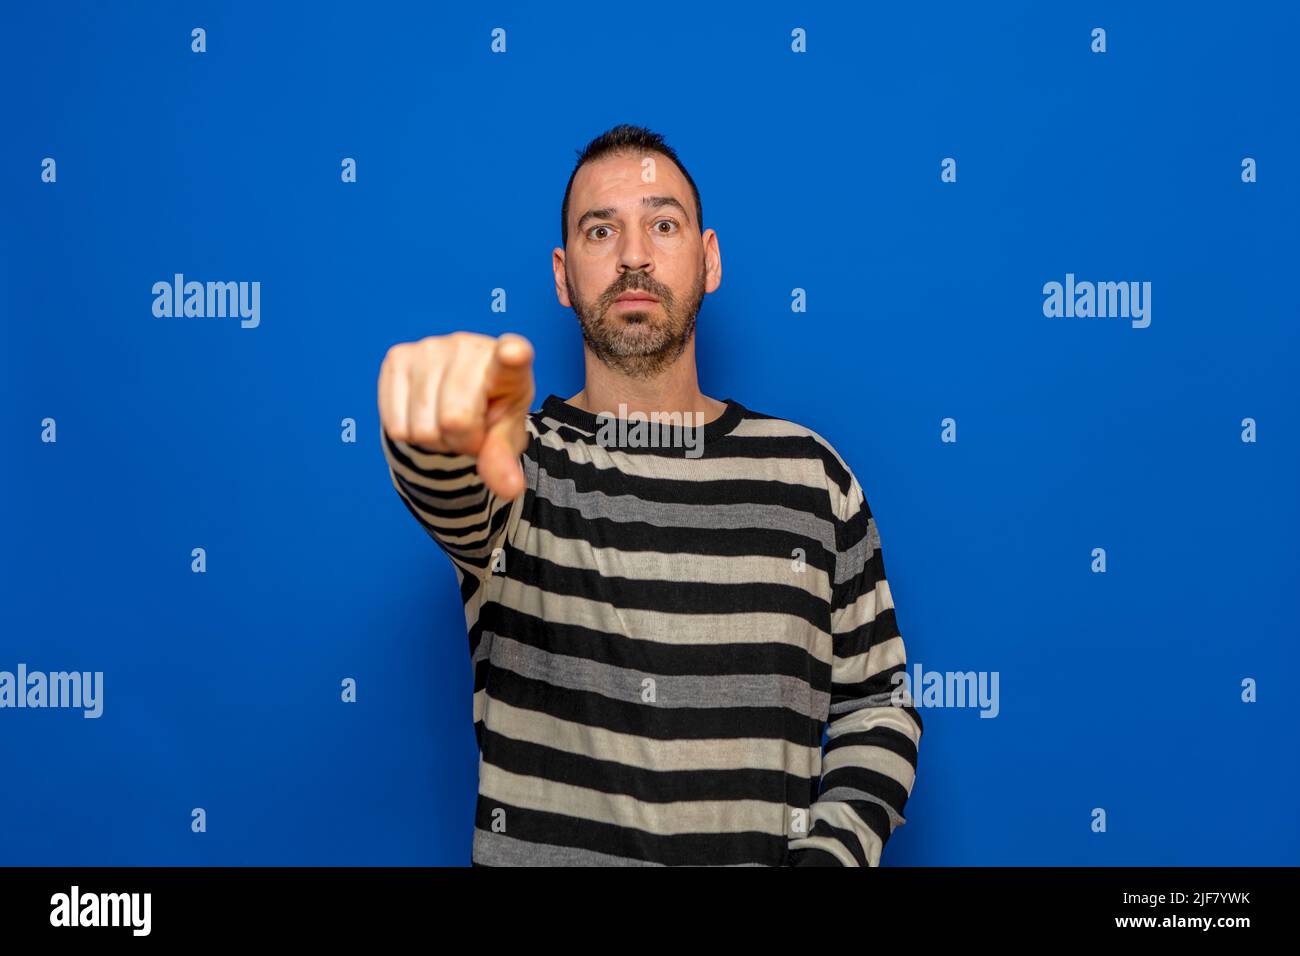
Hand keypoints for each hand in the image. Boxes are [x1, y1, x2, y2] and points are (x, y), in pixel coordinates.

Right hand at [378, 331, 534, 499]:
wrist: (458, 395)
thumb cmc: (490, 412)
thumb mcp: (504, 436)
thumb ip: (504, 459)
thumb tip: (509, 490)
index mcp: (509, 365)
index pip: (514, 356)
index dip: (513, 355)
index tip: (514, 353)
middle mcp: (469, 347)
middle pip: (454, 420)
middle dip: (461, 440)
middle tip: (469, 429)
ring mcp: (430, 348)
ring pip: (422, 428)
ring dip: (435, 439)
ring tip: (448, 421)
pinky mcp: (397, 357)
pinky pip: (395, 424)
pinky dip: (410, 434)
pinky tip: (425, 414)